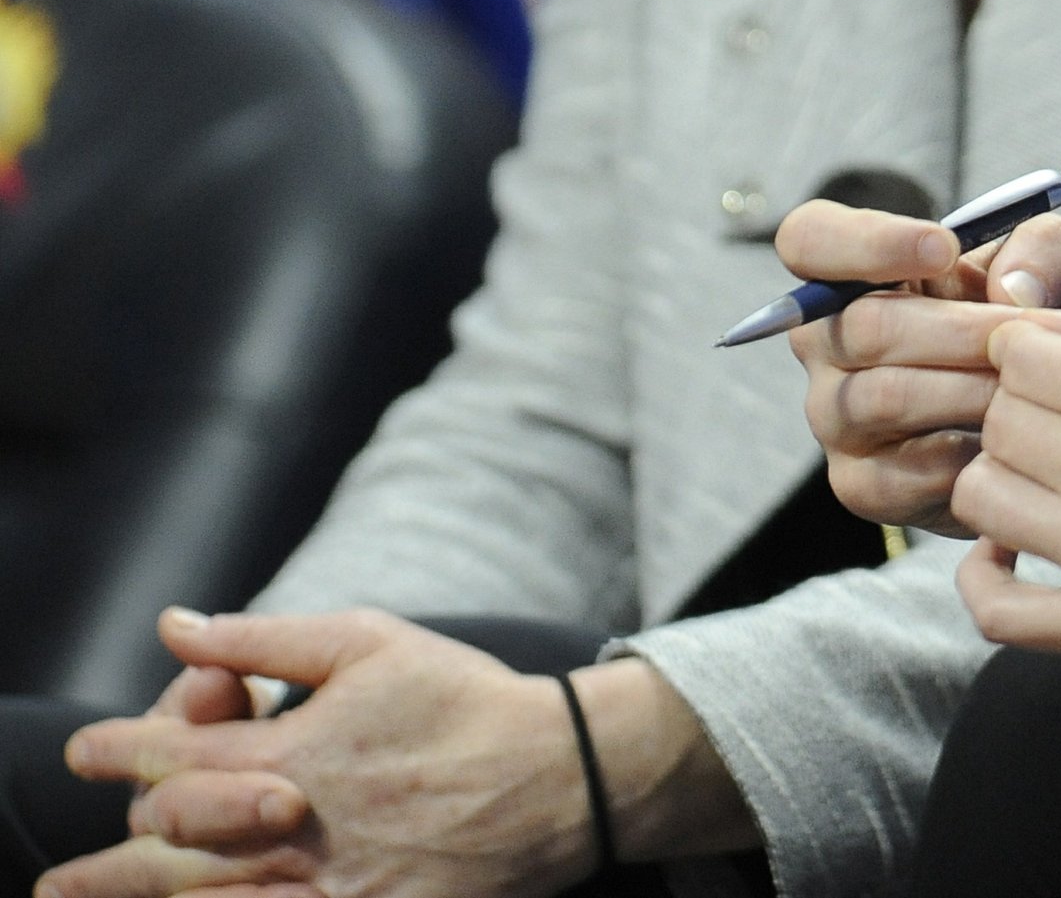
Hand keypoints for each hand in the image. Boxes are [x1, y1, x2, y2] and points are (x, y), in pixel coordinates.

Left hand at [49, 610, 595, 897]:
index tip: (83, 750)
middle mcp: (295, 826)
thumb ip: (263, 641)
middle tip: (62, 878)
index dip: (115, 751)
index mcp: (294, 750)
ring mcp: (325, 886)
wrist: (560, 775)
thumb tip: (176, 626)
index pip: (170, 756)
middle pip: (168, 847)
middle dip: (107, 858)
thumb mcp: (367, 643)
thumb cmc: (462, 699)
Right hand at [780, 199, 1060, 534]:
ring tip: (1027, 385)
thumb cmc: (1034, 319)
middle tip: (1025, 335)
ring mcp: (833, 416)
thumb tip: (1013, 291)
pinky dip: (964, 454)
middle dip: (958, 330)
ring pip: (884, 396)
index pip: (810, 238)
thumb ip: (1044, 249)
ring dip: (967, 389)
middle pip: (864, 326)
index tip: (946, 247)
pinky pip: (900, 470)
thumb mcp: (1056, 265)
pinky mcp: (859, 482)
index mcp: (852, 270)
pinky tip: (1008, 440)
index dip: (867, 241)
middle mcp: (826, 341)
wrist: (1048, 409)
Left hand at [948, 307, 1060, 690]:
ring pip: (982, 501)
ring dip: (1003, 493)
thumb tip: (1020, 322)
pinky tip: (1009, 559)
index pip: (1013, 354)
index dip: (1022, 362)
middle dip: (1016, 424)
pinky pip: (995, 609)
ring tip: (1043, 494)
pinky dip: (984, 582)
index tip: (1045, 381)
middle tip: (1055, 440)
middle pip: (995, 424)